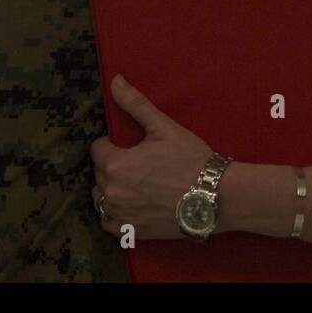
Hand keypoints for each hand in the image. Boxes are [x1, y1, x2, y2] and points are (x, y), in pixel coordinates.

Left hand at [90, 75, 213, 240]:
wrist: (214, 197)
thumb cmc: (190, 159)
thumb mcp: (163, 127)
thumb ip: (135, 104)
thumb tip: (115, 81)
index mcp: (115, 163)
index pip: (97, 148)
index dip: (112, 143)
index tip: (129, 145)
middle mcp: (111, 191)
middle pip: (98, 173)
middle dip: (112, 164)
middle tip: (137, 162)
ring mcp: (120, 215)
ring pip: (101, 198)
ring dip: (111, 188)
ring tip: (134, 182)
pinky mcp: (131, 231)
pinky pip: (109, 223)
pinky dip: (115, 214)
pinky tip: (131, 205)